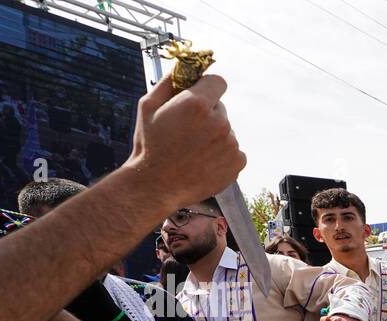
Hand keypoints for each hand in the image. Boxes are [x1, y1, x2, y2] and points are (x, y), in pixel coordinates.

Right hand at [122, 73, 243, 209]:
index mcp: (197, 104)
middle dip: (206, 113)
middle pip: (220, 107)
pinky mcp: (238, 162)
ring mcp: (231, 144)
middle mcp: (219, 122)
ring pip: (226, 129)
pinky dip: (222, 153)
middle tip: (186, 130)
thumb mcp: (148, 106)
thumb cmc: (149, 145)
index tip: (199, 95)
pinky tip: (203, 161)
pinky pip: (233, 149)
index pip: (218, 82)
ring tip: (192, 150)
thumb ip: (169, 82)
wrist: (156, 186)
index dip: (207, 87)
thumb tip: (184, 67)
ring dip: (214, 135)